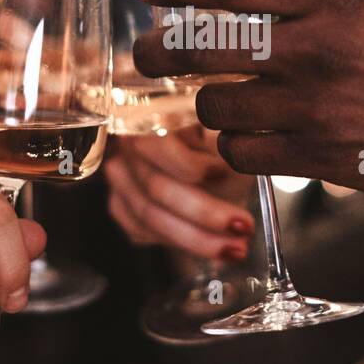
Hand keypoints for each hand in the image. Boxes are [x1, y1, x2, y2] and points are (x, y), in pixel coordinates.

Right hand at [105, 125, 255, 260]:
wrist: (212, 156)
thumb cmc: (222, 139)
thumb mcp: (229, 131)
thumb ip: (224, 140)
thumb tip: (231, 155)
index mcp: (151, 116)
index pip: (157, 143)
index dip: (189, 164)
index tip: (223, 174)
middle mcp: (128, 145)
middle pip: (156, 187)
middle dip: (204, 212)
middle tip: (242, 226)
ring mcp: (120, 177)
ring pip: (150, 217)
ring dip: (197, 238)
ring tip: (235, 247)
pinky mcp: (121, 204)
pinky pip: (143, 232)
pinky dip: (179, 243)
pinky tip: (212, 247)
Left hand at [131, 0, 363, 200]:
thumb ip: (337, 0)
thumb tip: (288, 3)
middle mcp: (313, 50)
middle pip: (201, 47)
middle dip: (156, 50)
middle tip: (142, 53)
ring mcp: (312, 109)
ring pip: (215, 108)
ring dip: (209, 105)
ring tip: (219, 102)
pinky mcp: (317, 159)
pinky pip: (243, 154)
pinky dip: (236, 147)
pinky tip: (249, 140)